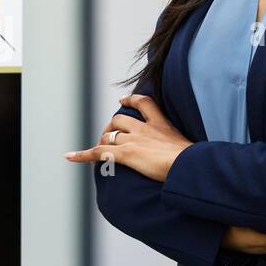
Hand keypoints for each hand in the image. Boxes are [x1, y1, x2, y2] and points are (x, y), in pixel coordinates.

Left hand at [64, 92, 192, 182]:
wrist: (189, 166)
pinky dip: (82, 155)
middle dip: (111, 127)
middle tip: (108, 137)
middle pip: (119, 121)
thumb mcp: (194, 149)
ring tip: (97, 151)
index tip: (122, 100)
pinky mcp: (124, 153)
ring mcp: (133, 140)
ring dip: (102, 143)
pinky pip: (97, 152)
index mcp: (161, 124)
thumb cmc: (196, 162)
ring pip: (109, 136)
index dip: (130, 100)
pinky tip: (70, 157)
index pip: (143, 103)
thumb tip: (195, 160)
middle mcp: (144, 129)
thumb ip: (187, 149)